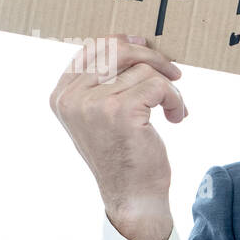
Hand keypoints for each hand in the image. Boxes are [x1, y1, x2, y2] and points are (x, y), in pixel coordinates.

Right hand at [49, 34, 185, 239]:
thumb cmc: (123, 157)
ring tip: (172, 110)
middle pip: (117, 50)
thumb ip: (102, 83)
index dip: (122, 42)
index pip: (91, 49)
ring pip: (144, 70)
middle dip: (151, 57)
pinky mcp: (120, 111)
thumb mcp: (101, 117)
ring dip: (168, 89)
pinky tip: (177, 118)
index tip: (146, 46)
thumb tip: (130, 42)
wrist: (132, 197)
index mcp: (62, 96)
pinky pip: (159, 86)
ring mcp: (94, 104)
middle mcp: (72, 97)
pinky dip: (175, 100)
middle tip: (174, 73)